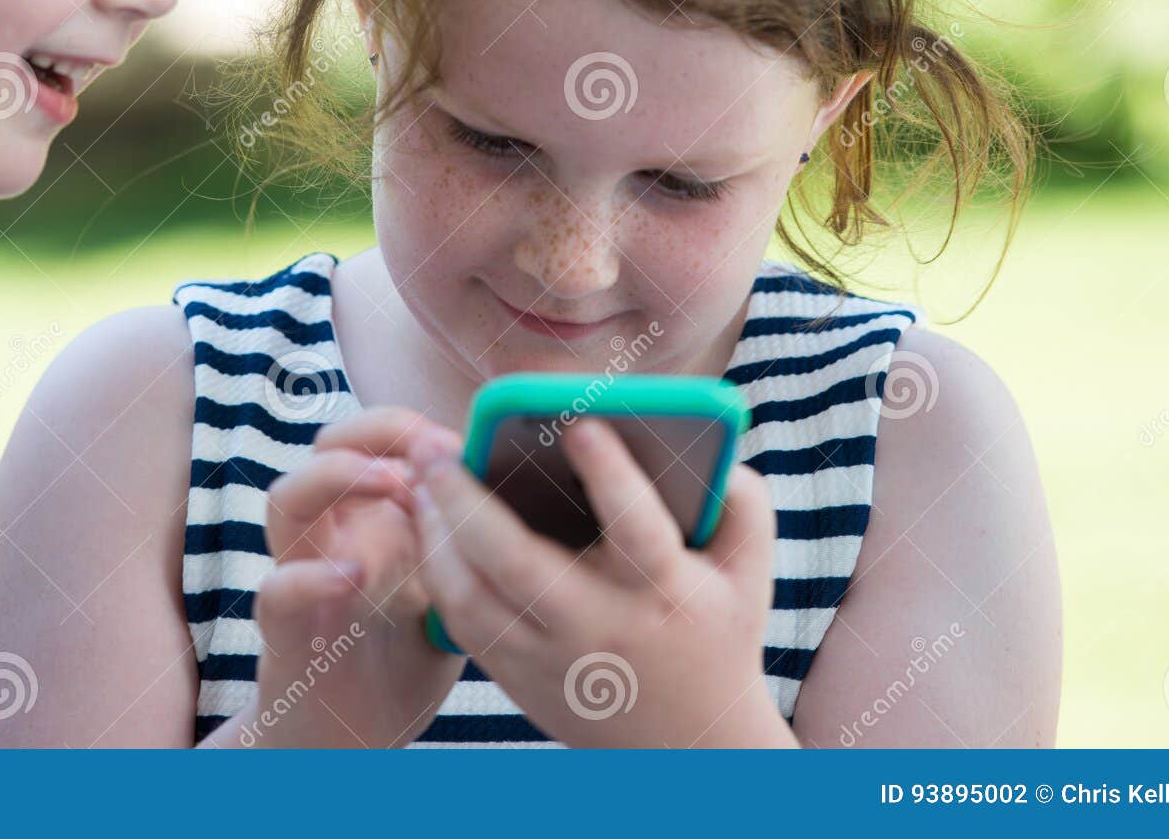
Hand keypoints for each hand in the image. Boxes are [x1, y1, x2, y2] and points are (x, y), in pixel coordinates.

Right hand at [228, 409, 464, 747]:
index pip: (374, 440)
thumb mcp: (447, 597)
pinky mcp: (285, 631)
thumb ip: (465, 552)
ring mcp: (300, 577)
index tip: (460, 441)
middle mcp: (329, 535)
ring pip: (285, 498)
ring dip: (337, 477)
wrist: (346, 748)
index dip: (411, 429)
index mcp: (370, 520)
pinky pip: (277, 590)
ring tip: (395, 484)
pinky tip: (355, 574)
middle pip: (325, 446)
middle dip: (373, 430)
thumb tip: (520, 504)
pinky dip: (310, 576)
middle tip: (427, 448)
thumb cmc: (397, 664)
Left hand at [410, 418, 796, 747]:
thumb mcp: (749, 572)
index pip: (638, 531)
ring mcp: (549, 656)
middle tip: (434, 444)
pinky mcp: (514, 674)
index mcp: (664, 593)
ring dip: (435, 531)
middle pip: (517, 562)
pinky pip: (459, 618)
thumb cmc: (715, 634)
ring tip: (419, 474)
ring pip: (471, 593)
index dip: (610, 475)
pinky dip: (436, 566)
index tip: (578, 421)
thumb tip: (703, 442)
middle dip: (466, 499)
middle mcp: (599, 627)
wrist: (685, 747)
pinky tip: (427, 521)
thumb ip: (740, 501)